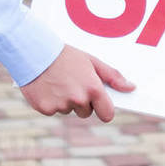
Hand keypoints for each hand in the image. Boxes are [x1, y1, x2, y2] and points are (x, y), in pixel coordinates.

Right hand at [20, 44, 134, 121]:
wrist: (34, 51)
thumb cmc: (65, 56)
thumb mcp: (91, 61)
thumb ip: (112, 76)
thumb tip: (131, 88)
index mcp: (93, 88)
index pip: (107, 114)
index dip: (104, 109)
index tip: (99, 103)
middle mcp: (78, 99)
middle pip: (86, 112)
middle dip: (81, 101)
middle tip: (71, 82)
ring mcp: (61, 105)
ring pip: (68, 111)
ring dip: (65, 100)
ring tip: (57, 81)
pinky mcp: (45, 109)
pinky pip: (53, 111)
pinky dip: (50, 102)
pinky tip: (46, 86)